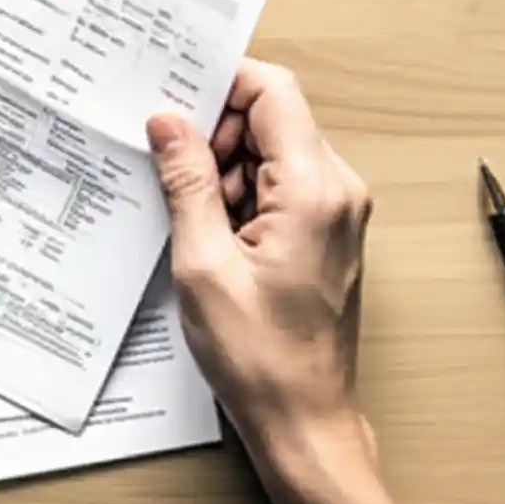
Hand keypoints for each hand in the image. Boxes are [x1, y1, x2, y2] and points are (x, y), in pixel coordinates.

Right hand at [147, 59, 402, 503]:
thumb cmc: (260, 356)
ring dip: (224, 172)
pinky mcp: (324, 232)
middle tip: (174, 176)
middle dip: (216, 137)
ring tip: (196, 226)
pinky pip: (277, 186)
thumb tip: (167, 122)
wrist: (302, 418)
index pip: (273, 91)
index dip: (220, 85)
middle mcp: (336, 190)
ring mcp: (335, 211)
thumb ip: (186, 182)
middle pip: (272, 118)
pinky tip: (212, 239)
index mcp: (312, 189)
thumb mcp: (203, 263)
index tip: (175, 101)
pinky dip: (239, 198)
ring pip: (271, 153)